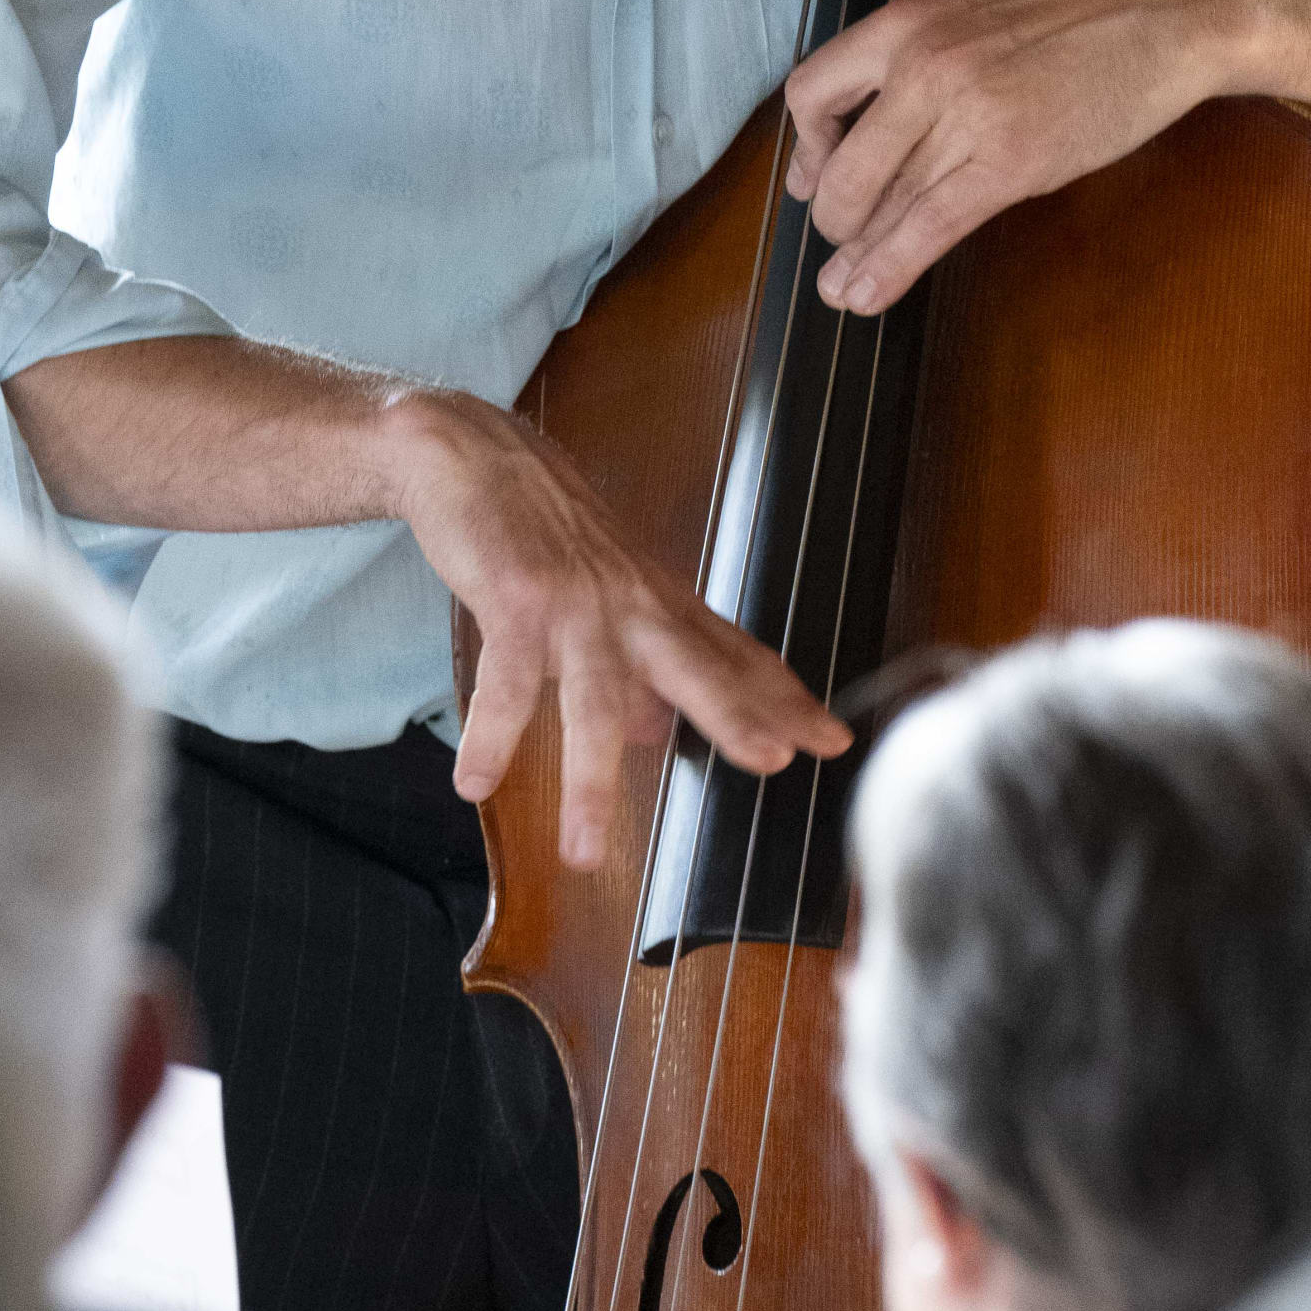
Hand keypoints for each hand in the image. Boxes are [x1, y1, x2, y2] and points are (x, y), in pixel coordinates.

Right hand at [388, 391, 847, 872]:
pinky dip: (490, 737)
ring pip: (592, 701)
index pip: (736, 654)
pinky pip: (507, 683)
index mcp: (657, 604)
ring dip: (588, 783)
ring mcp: (574, 603)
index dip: (786, 698)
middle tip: (774, 762)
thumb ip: (636, 664)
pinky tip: (475, 784)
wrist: (476, 455)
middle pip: (693, 665)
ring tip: (586, 855)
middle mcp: (628, 604)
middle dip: (734, 715)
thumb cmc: (544, 531)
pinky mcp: (515, 600)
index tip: (834, 739)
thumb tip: (656, 732)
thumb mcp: (606, 596)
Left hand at [782, 0, 1254, 315]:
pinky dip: (891, 268)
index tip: (813, 174)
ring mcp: (964, 115)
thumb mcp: (975, 0)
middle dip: (834, 212)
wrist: (1162, 11)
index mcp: (908, 20)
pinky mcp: (1010, 163)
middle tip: (840, 235)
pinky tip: (868, 295)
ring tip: (838, 289)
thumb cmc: (1079, 3)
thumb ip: (922, 43)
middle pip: (844, 162)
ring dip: (855, 255)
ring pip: (885, 202)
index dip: (807, 144)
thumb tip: (880, 91)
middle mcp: (922, 65)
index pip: (814, 89)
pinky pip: (931, 226)